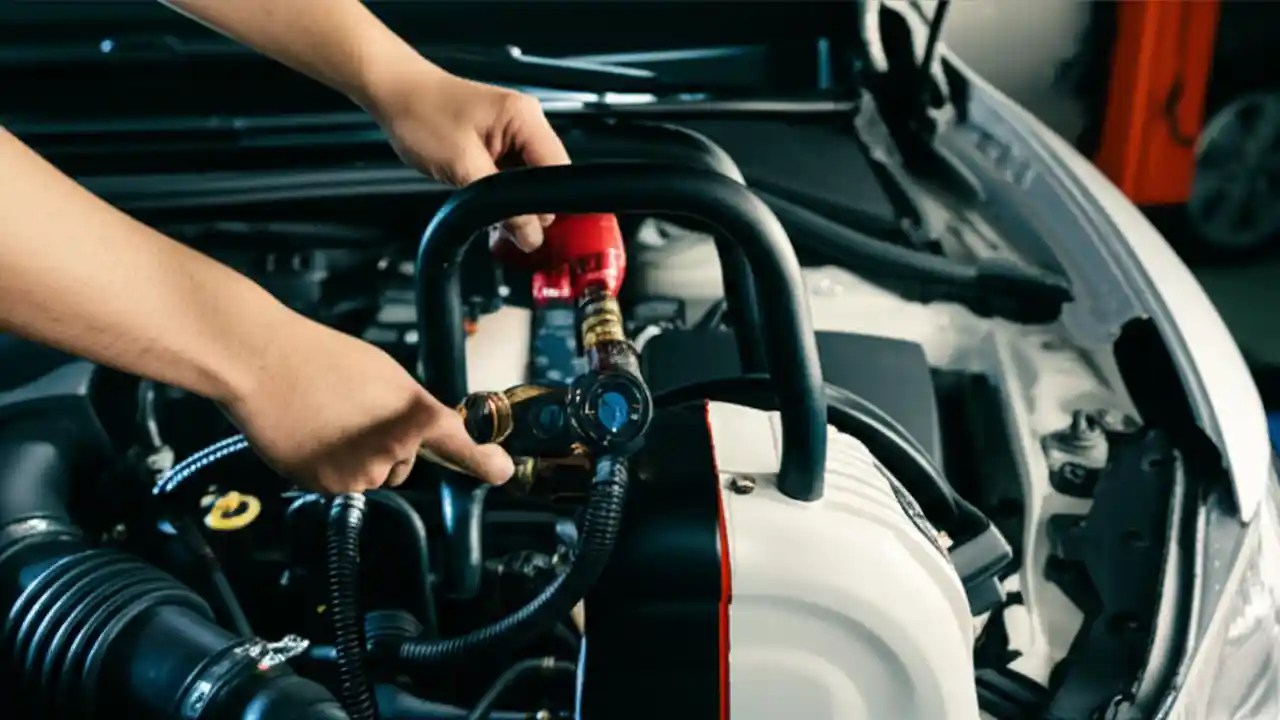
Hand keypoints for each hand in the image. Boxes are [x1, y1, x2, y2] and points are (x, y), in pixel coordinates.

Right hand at [221, 314, 512, 493]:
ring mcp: (360, 472)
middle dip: (387, 445)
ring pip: (371, 475)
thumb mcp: (383, 375)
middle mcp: (393, 450)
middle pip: (404, 463)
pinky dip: (328, 465)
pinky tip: (310, 434)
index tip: (501, 471)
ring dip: (356, 456)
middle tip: (352, 410)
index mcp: (414, 414)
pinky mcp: (327, 486)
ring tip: (326, 417)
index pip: (457, 443)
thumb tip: (418, 430)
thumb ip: (409, 409)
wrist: (259, 362)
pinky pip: (339, 481)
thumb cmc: (318, 358)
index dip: (482, 460)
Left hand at [366, 65, 569, 250]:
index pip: (559, 173)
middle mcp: (526, 121)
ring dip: (513, 200)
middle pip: (548, 179)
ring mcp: (514, 131)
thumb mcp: (462, 166)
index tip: (531, 231)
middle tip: (505, 228)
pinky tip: (483, 199)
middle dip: (530, 206)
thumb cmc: (421, 114)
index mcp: (526, 118)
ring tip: (489, 211)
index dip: (547, 206)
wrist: (394, 92)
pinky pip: (514, 174)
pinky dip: (501, 191)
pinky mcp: (499, 140)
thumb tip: (531, 236)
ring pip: (531, 180)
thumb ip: (500, 204)